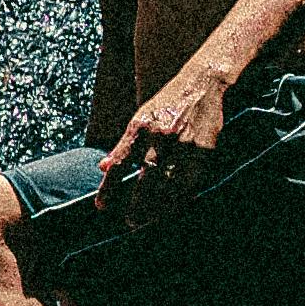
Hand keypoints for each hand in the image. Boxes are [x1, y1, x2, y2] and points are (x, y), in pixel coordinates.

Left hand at [96, 67, 226, 215]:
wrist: (203, 83)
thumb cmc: (168, 103)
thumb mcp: (141, 117)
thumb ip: (122, 144)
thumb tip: (103, 167)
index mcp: (142, 125)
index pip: (121, 161)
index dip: (110, 186)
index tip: (101, 206)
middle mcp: (161, 135)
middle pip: (146, 178)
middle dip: (137, 203)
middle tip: (129, 222)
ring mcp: (184, 144)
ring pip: (168, 184)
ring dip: (156, 206)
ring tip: (146, 221)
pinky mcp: (203, 151)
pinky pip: (189, 182)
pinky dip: (178, 199)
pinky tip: (170, 209)